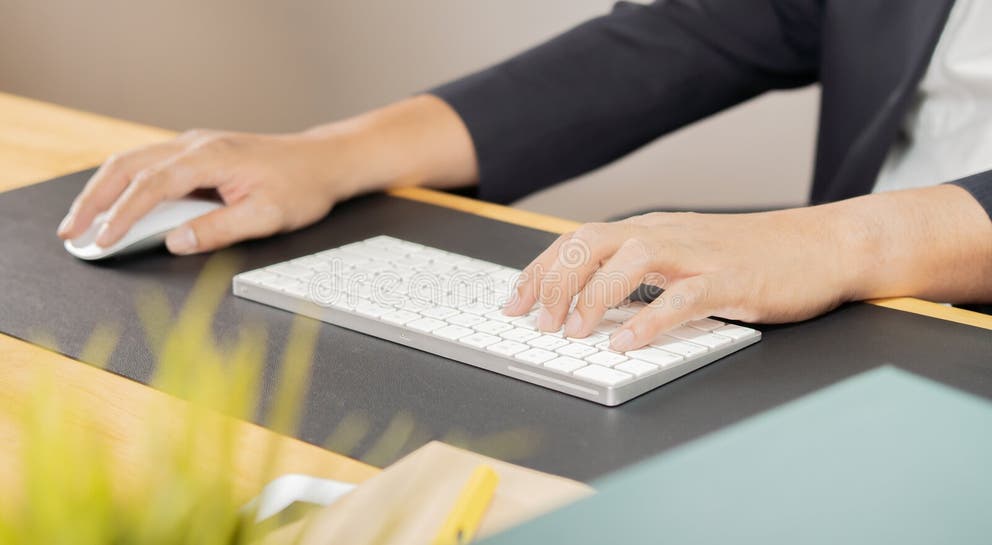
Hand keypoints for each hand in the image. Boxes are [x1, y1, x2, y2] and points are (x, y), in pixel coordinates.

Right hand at [56, 95, 478, 254]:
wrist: (324, 161)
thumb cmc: (302, 187)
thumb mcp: (266, 216)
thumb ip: (219, 229)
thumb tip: (175, 242)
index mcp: (210, 157)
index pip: (151, 187)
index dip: (121, 215)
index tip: (101, 241)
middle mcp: (196, 144)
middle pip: (128, 167)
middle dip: (94, 200)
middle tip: (71, 232)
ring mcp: (195, 144)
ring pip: (133, 161)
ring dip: (104, 189)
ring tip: (82, 220)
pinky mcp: (199, 151)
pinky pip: (150, 162)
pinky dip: (124, 182)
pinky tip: (114, 201)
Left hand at [502, 208, 855, 351]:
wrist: (821, 245)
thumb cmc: (750, 256)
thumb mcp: (683, 257)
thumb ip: (640, 274)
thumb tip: (591, 303)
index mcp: (649, 229)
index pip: (579, 240)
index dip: (540, 269)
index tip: (514, 301)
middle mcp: (666, 233)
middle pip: (592, 244)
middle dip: (555, 282)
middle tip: (536, 322)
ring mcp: (698, 254)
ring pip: (630, 262)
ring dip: (593, 298)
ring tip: (572, 333)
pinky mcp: (731, 279)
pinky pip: (683, 297)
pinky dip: (651, 320)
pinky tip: (628, 343)